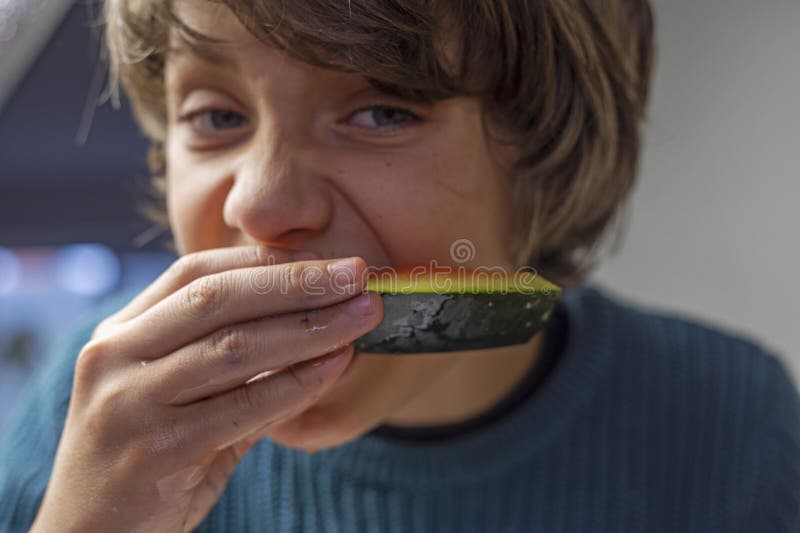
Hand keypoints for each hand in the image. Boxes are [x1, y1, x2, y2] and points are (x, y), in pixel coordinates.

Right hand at [30, 246, 382, 532]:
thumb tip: (319, 325)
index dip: (265, 259)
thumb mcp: (178, 396)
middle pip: (218, 298)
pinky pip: (244, 407)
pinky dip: (297, 383)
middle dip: (296, 282)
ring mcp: (130, 402)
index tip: (325, 259)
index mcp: (121, 333)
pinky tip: (336, 365)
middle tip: (357, 274)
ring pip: (235, 348)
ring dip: (310, 327)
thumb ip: (234, 364)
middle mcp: (116, 357)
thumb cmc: (148, 458)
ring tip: (363, 315)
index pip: (196, 272)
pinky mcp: (157, 449)